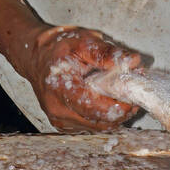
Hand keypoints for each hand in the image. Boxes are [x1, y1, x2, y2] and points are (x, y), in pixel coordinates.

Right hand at [22, 25, 142, 133]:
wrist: (36, 57)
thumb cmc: (59, 48)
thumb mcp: (83, 41)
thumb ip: (107, 53)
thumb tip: (133, 61)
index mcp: (60, 87)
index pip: (94, 107)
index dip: (118, 105)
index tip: (133, 94)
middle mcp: (57, 109)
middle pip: (99, 122)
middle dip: (121, 110)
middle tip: (133, 94)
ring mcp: (60, 120)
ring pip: (98, 127)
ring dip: (115, 115)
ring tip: (122, 95)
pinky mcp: (64, 125)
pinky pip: (92, 126)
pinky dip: (104, 117)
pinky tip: (108, 101)